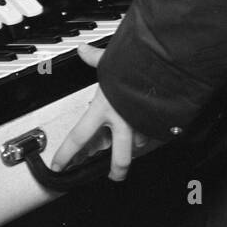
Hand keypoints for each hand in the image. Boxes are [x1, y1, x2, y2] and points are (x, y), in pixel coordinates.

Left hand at [52, 42, 148, 181]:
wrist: (166, 67)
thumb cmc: (136, 65)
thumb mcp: (111, 61)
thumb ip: (95, 58)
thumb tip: (84, 50)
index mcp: (104, 107)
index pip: (79, 136)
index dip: (66, 154)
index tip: (60, 165)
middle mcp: (122, 120)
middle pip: (118, 157)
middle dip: (116, 171)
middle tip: (114, 176)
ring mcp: (141, 123)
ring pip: (137, 144)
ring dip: (134, 144)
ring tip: (131, 140)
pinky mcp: (158, 122)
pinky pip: (151, 132)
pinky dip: (148, 130)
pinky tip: (147, 124)